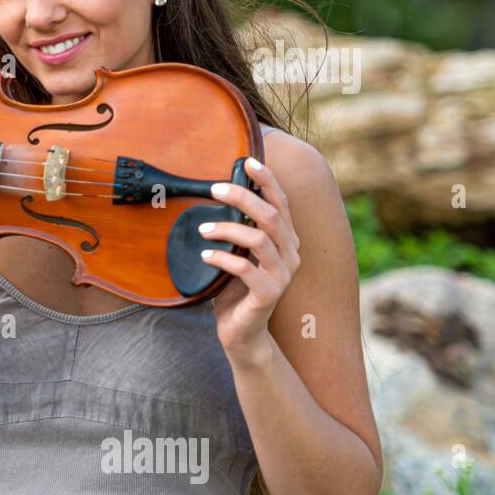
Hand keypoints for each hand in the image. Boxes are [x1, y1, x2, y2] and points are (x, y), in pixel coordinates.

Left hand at [199, 156, 300, 363]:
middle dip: (243, 197)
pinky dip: (222, 258)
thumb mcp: (237, 253)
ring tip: (203, 228)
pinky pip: (245, 269)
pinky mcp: (268, 294)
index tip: (247, 161)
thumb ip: (237, 228)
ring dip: (228, 228)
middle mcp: (290, 254)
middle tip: (214, 188)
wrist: (242, 333)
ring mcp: (282, 276)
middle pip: (271, 216)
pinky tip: (205, 255)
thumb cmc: (237, 289)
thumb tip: (219, 194)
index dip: (267, 180)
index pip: (281, 203)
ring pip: (259, 240)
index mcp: (286, 240)